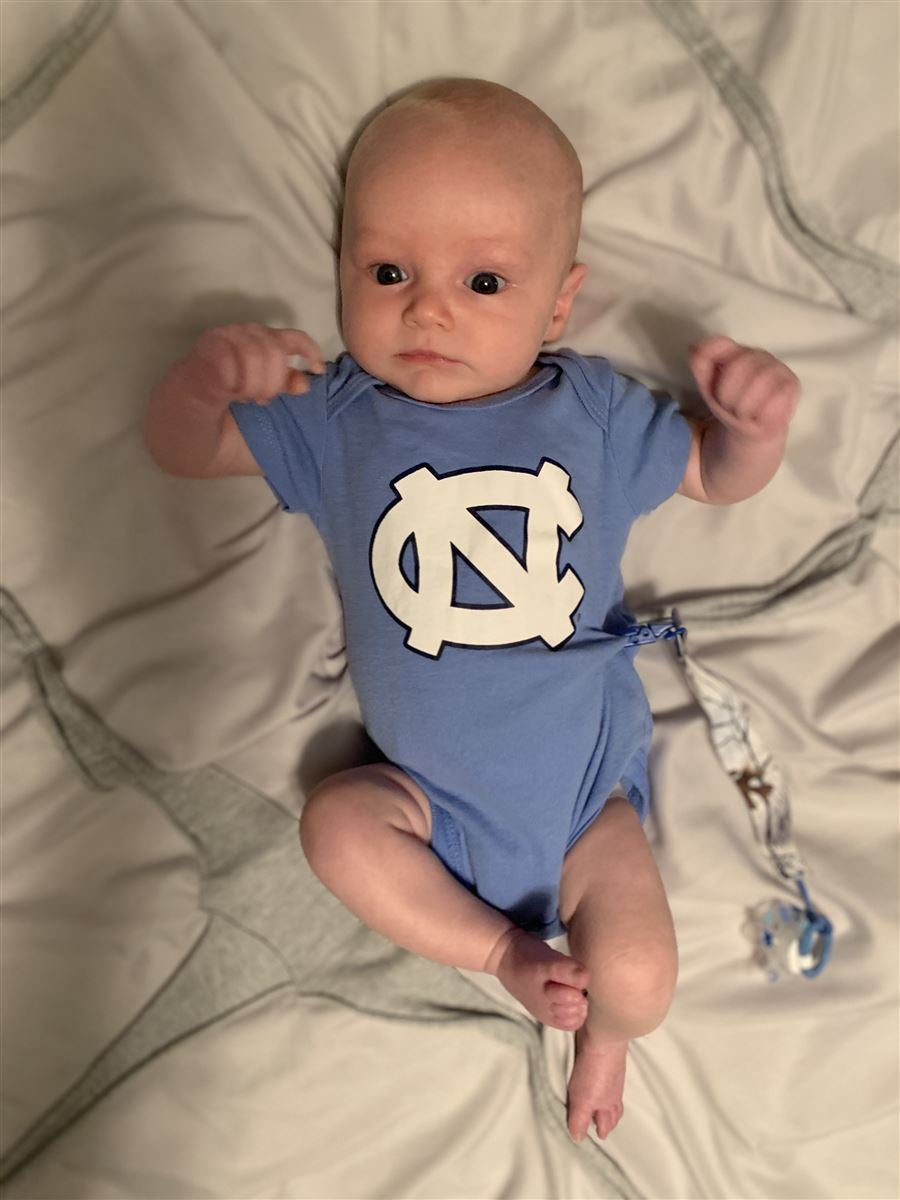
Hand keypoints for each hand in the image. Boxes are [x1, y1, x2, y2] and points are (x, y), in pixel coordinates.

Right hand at [183, 323, 325, 406]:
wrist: (198, 386)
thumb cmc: (236, 382)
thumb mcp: (266, 385)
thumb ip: (286, 383)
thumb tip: (305, 384)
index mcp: (267, 338)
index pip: (295, 337)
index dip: (309, 351)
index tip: (318, 369)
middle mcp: (250, 331)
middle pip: (275, 352)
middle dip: (273, 381)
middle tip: (264, 399)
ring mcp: (229, 334)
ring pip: (253, 355)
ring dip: (253, 384)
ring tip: (247, 397)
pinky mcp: (210, 343)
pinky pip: (229, 362)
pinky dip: (234, 382)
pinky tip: (232, 391)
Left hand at [689, 335, 799, 441]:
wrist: (752, 427)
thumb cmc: (730, 404)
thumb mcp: (708, 386)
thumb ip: (700, 364)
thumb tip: (694, 347)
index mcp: (736, 351)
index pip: (719, 347)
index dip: (712, 372)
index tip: (714, 391)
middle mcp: (758, 354)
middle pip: (735, 368)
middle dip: (727, 396)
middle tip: (731, 407)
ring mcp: (778, 367)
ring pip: (755, 384)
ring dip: (743, 408)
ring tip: (745, 413)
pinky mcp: (792, 384)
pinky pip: (772, 399)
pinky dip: (761, 414)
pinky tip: (761, 415)